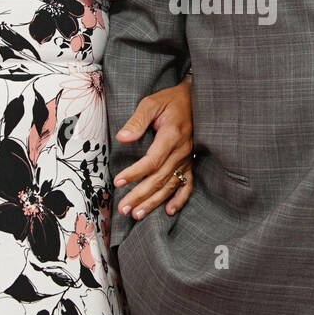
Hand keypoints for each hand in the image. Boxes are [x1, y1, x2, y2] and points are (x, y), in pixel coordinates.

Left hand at [112, 78, 192, 219]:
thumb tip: (122, 138)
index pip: (152, 160)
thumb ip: (137, 120)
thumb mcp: (151, 103)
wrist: (195, 99)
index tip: (118, 182)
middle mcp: (181, 151)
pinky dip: (180, 199)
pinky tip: (169, 211)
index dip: (135, 173)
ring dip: (154, 202)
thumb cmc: (170, 101)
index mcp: (171, 136)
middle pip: (159, 178)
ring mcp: (187, 158)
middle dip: (140, 196)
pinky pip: (187, 184)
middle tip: (124, 208)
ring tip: (137, 214)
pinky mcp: (190, 162)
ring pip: (170, 185)